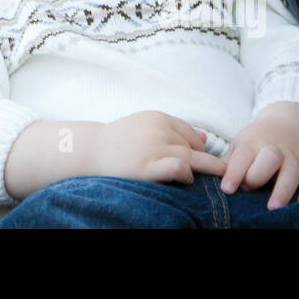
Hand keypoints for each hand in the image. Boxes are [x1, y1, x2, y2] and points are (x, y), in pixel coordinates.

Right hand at [95, 111, 227, 183]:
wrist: (91, 152)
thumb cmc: (119, 142)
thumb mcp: (145, 127)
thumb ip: (173, 130)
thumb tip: (204, 138)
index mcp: (158, 117)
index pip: (191, 133)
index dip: (198, 148)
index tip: (198, 160)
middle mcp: (158, 129)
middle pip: (194, 146)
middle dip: (203, 162)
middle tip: (207, 174)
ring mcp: (153, 147)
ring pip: (191, 158)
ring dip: (200, 170)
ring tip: (198, 181)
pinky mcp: (148, 166)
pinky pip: (179, 168)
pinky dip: (187, 175)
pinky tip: (184, 180)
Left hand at [220, 103, 298, 208]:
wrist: (290, 126)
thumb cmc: (258, 142)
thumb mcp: (241, 144)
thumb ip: (229, 161)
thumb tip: (210, 176)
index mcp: (253, 143)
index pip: (243, 156)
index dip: (235, 172)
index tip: (227, 188)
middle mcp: (275, 149)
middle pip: (270, 158)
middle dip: (259, 174)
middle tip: (249, 189)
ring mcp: (294, 158)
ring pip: (292, 171)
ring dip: (283, 189)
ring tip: (273, 207)